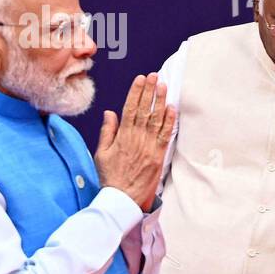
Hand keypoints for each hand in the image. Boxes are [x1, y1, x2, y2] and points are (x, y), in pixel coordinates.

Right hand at [95, 74, 175, 211]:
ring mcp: (149, 146)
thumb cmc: (110, 176)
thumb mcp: (101, 152)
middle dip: (149, 91)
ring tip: (163, 87)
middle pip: (144, 110)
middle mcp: (136, 138)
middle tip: (154, 76)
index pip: (129, 108)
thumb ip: (107, 131)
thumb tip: (110, 112)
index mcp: (122, 136)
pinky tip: (172, 109)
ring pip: (156, 119)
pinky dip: (169, 121)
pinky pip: (165, 135)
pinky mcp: (158, 155)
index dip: (136, 92)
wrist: (121, 197)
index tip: (140, 79)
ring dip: (161, 102)